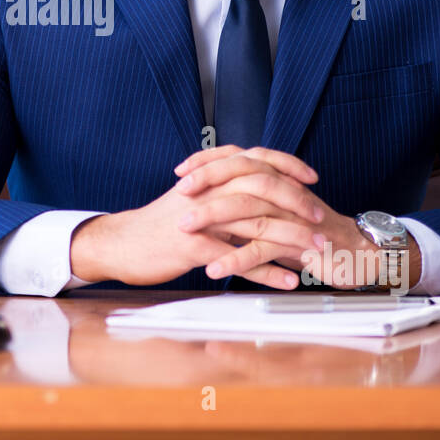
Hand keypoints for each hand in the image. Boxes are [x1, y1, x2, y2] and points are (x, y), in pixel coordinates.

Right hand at [70, 146, 320, 288]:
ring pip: (255, 223)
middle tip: (318, 217)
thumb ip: (219, 186)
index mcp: (208, 176)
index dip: (286, 164)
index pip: (255, 159)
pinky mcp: (194, 247)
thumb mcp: (190, 196)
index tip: (311, 176)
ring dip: (290, 237)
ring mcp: (200, 218)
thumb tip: (251, 185)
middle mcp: (207, 191)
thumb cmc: (158, 224)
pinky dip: (266, 271)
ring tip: (315, 251)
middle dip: (296, 200)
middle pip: (261, 186)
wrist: (121, 243)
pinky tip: (287, 280)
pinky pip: (238, 258)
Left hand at [174, 145, 416, 289]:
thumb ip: (251, 203)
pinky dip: (237, 258)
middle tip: (178, 195)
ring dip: (214, 219)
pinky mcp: (300, 243)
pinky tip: (215, 268)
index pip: (238, 159)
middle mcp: (285, 192)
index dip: (209, 162)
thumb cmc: (310, 235)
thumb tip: (214, 196)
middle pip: (241, 177)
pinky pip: (264, 248)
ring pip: (249, 210)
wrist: (355, 254)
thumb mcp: (277, 214)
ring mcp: (293, 217)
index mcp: (278, 181)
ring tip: (185, 230)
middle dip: (207, 184)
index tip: (180, 172)